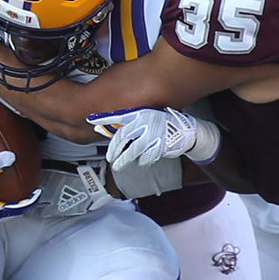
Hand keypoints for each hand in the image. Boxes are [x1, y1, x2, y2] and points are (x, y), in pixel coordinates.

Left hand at [89, 107, 218, 167]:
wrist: (187, 130)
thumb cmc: (164, 123)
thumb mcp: (147, 117)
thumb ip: (131, 123)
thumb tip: (109, 127)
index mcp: (142, 114)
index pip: (120, 117)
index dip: (105, 119)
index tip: (91, 122)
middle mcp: (146, 123)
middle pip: (124, 137)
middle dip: (114, 149)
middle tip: (110, 158)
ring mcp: (154, 135)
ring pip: (134, 149)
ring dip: (124, 159)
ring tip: (118, 165)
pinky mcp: (161, 146)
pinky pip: (147, 156)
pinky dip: (142, 160)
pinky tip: (140, 161)